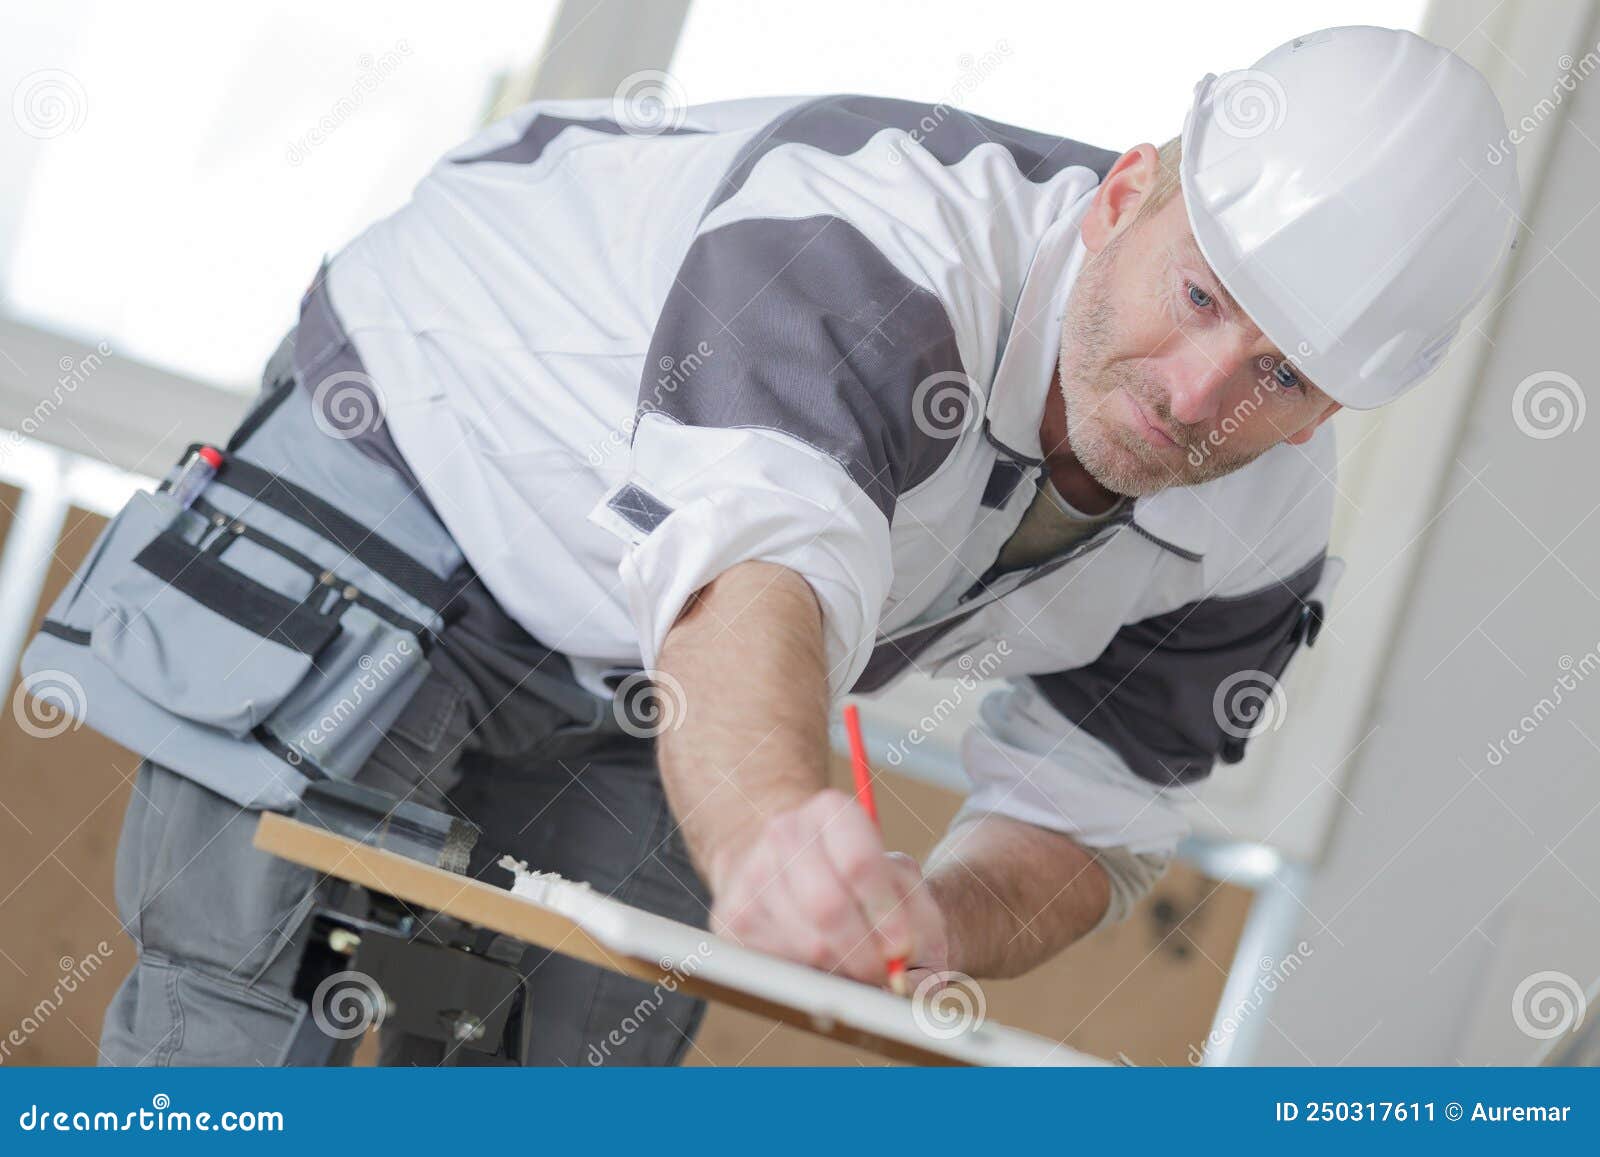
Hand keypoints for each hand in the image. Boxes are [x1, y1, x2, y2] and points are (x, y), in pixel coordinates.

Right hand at [707, 789, 947, 987]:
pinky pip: (779, 965)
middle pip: (827, 907)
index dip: (886, 914)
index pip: (860, 864)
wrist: (798, 872)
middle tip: (883, 973)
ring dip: (842, 970)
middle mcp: (784, 832)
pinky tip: (823, 964)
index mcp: (831, 811)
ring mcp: (751, 873)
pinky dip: (811, 977)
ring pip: (805, 943)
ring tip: (858, 968)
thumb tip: (906, 980)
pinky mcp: (730, 917)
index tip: (902, 946)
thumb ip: (921, 924)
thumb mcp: (904, 887)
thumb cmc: (865, 886)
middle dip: (864, 953)